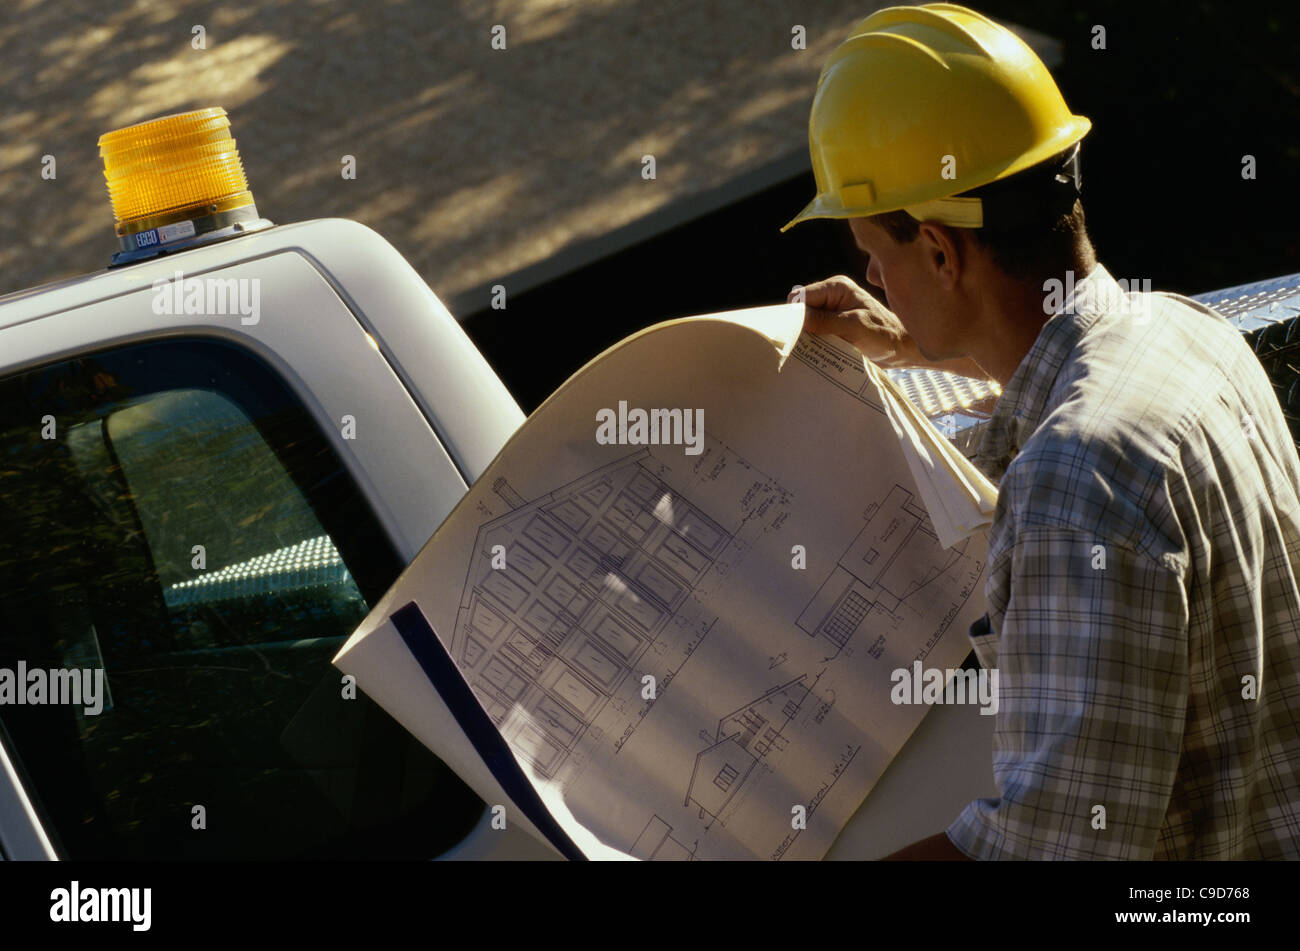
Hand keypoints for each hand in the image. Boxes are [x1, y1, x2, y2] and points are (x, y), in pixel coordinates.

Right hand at [790, 275, 916, 367]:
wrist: (902, 350)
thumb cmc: (884, 334)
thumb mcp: (854, 326)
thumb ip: (825, 321)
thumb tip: (796, 319)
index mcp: (837, 287)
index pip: (801, 297)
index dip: (795, 315)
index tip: (796, 335)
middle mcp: (832, 296)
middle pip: (801, 310)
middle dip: (800, 327)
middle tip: (803, 346)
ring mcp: (832, 312)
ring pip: (806, 323)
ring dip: (806, 338)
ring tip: (810, 352)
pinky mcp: (834, 327)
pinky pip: (814, 333)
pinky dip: (813, 343)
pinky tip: (816, 354)